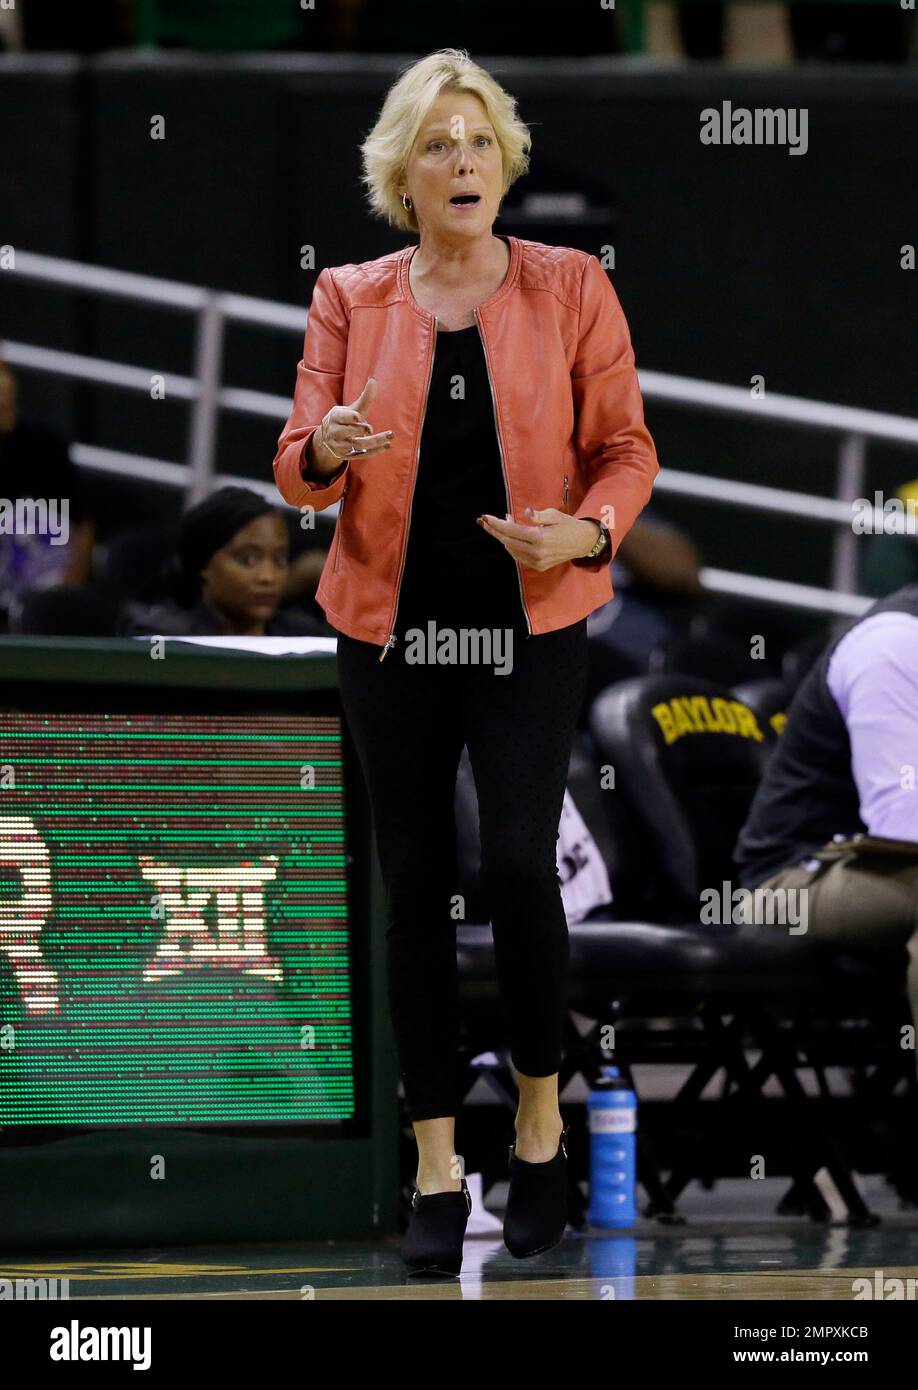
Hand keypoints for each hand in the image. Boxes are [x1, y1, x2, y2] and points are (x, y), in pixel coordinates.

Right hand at [310, 378, 393, 475]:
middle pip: (350, 432)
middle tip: (370, 428)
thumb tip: (373, 380)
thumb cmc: (343, 420)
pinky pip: (362, 455)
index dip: (351, 417)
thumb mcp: (352, 409)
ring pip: (358, 444)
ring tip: (388, 437)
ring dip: (374, 442)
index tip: (358, 418)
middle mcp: (335, 431)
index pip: (343, 417)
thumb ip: (364, 398)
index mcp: (335, 416)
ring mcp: (340, 445)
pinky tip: (386, 446)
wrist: (326, 440)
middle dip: (361, 430)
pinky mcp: (347, 455)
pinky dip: (375, 451)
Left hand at [477, 507, 601, 570]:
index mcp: (539, 538)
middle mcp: (536, 552)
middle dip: (495, 530)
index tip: (486, 517)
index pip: (510, 530)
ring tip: (503, 524)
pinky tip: (510, 537)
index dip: (496, 523)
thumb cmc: (567, 525)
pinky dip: (512, 547)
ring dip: (504, 537)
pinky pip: (519, 556)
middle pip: (506, 541)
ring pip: (511, 550)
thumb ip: (537, 516)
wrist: (582, 543)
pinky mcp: (538, 566)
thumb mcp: (554, 515)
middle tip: (485, 522)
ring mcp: (537, 562)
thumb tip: (526, 513)